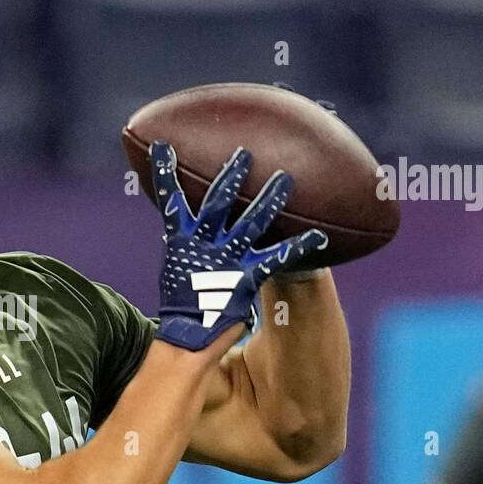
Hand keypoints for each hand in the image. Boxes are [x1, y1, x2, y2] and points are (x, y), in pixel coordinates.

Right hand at [149, 139, 328, 350]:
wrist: (187, 337)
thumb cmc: (181, 304)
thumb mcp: (174, 268)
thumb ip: (184, 242)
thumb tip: (184, 222)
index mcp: (180, 241)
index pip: (170, 201)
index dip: (164, 174)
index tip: (162, 146)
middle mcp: (203, 245)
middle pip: (217, 203)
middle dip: (230, 176)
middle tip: (245, 153)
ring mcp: (224, 261)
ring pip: (249, 223)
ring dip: (268, 200)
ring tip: (284, 178)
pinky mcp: (245, 279)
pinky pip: (276, 259)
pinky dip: (299, 247)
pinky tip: (320, 237)